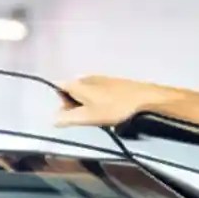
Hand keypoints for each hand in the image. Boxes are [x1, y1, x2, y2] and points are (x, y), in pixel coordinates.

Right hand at [55, 75, 179, 127]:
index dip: (58, 102)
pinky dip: (98, 103)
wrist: (145, 99)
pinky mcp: (112, 84)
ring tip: (98, 118)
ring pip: (84, 93)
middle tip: (83, 119)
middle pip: (70, 92)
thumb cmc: (116, 108)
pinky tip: (108, 113)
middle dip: (72, 106)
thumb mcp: (88, 117)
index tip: (66, 115)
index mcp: (78, 83)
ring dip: (86, 106)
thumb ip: (68, 118)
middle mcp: (87, 77)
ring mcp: (101, 79)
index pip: (57, 88)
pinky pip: (97, 94)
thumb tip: (53, 119)